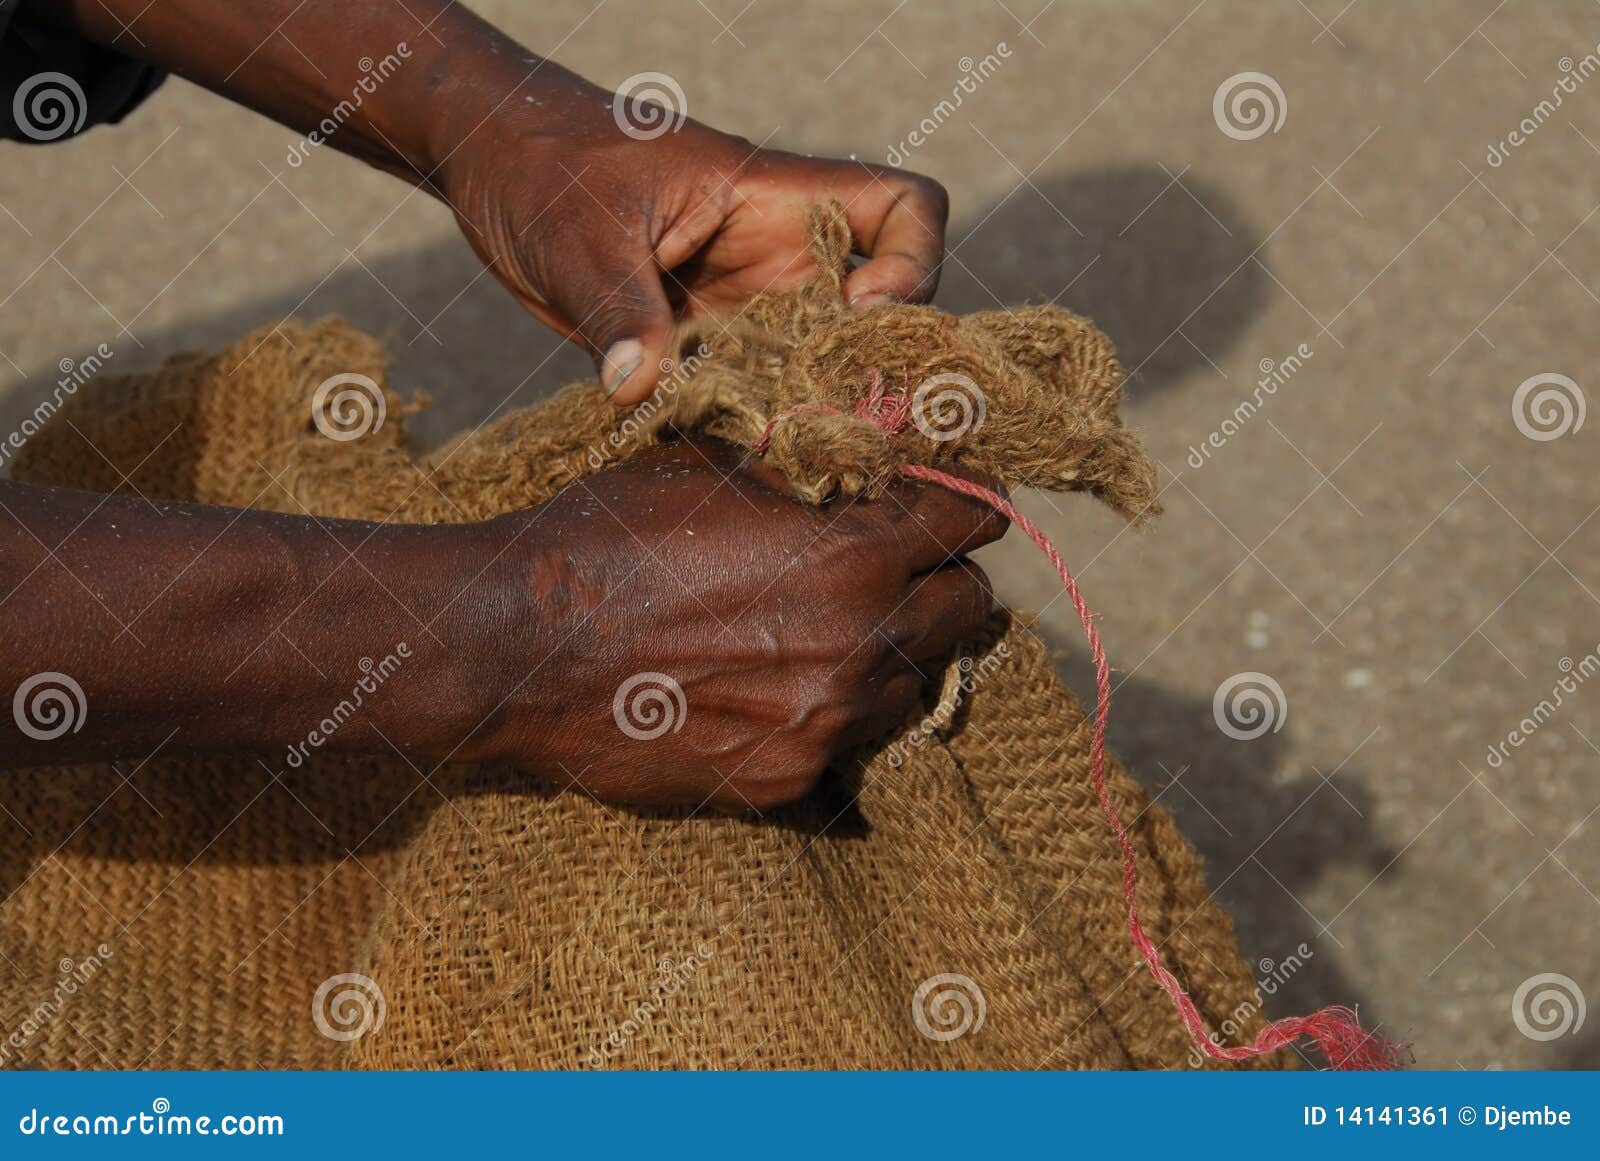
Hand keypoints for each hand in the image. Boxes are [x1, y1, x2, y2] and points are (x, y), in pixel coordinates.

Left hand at [438, 89, 948, 402]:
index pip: (903, 208)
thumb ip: (617, 307)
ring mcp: (744, 307)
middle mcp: (777, 259)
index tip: (860, 311)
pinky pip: (744, 397)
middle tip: (820, 424)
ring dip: (800, 416)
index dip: (913, 261)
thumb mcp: (580, 232)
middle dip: (860, 375)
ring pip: (811, 370)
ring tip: (767, 452)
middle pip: (871, 317)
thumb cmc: (545, 162)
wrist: (493, 166)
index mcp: (775, 201)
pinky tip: (714, 456)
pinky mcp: (702, 348)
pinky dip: (738, 431)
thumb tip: (639, 387)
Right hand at [449, 441, 1003, 809]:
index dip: (966, 493)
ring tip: (845, 623)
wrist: (516, 650)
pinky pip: (853, 748)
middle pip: (966, 606)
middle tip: (904, 557)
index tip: (950, 491)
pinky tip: (794, 685)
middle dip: (944, 572)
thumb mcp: (713, 472)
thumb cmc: (606, 541)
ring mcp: (827, 729)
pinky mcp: (786, 786)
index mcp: (853, 560)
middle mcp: (860, 651)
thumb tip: (853, 459)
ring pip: (916, 681)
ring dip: (899, 645)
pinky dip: (840, 712)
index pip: (971, 518)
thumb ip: (805, 471)